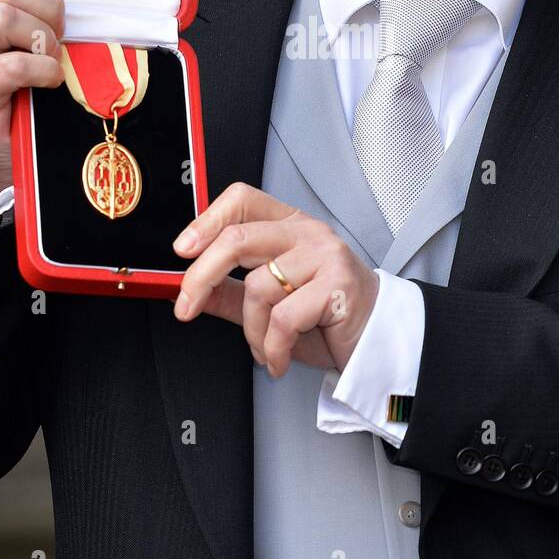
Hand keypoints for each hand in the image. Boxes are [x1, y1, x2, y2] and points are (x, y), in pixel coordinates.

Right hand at [0, 0, 65, 192]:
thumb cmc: (25, 85)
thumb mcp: (33, 36)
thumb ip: (42, 8)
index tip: (49, 4)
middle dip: (46, 9)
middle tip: (54, 38)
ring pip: (3, 16)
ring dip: (41, 39)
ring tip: (48, 59)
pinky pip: (13, 65)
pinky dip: (42, 71)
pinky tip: (48, 81)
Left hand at [171, 183, 379, 377]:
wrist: (376, 343)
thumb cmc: (327, 320)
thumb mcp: (270, 306)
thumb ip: (232, 294)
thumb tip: (192, 291)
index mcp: (290, 226)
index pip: (242, 200)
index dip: (206, 220)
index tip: (182, 251)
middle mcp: (308, 232)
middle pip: (238, 238)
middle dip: (202, 277)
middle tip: (186, 308)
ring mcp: (326, 255)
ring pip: (259, 287)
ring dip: (252, 331)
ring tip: (265, 348)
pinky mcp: (338, 284)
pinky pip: (283, 318)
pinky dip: (273, 348)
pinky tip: (280, 358)